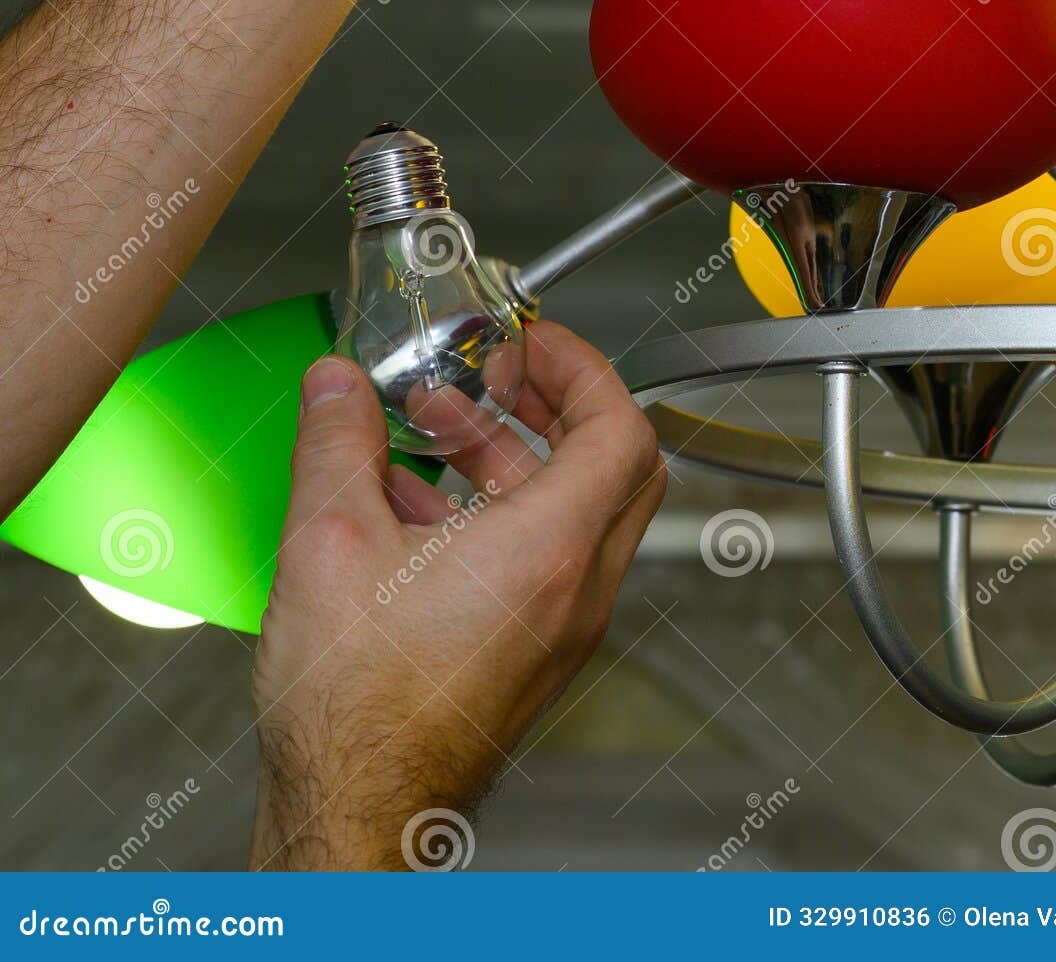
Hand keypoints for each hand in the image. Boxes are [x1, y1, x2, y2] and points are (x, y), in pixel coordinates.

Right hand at [249, 321, 665, 870]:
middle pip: (615, 467)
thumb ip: (338, 442)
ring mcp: (561, 630)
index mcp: (546, 552)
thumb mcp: (327, 543)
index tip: (533, 345)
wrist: (355, 817)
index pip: (621, 428)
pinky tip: (414, 508)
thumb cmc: (356, 713)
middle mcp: (574, 592)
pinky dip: (498, 514)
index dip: (582, 368)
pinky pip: (544, 561)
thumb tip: (338, 387)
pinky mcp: (534, 655)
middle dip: (555, 408)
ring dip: (514, 460)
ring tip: (433, 437)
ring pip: (575, 514)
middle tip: (496, 381)